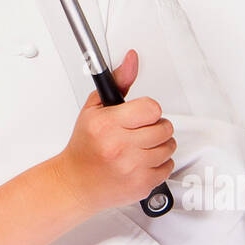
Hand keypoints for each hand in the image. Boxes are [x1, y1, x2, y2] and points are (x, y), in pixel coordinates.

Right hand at [52, 48, 175, 215]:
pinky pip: (168, 167)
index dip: (149, 110)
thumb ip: (118, 81)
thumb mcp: (94, 109)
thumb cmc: (84, 146)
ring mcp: (132, 168)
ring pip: (169, 148)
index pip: (152, 109)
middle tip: (141, 130)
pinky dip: (159, 163)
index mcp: (108, 125)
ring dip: (159, 145)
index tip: (141, 114)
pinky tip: (142, 161)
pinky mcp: (141, 185)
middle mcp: (120, 147)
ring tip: (141, 146)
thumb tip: (132, 59)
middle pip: (164, 128)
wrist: (75, 182)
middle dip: (156, 126)